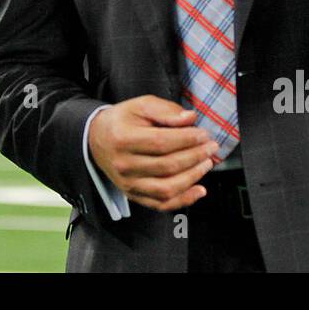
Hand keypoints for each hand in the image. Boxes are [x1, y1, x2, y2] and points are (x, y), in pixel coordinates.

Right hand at [87, 95, 218, 211]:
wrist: (97, 139)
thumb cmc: (122, 121)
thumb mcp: (140, 105)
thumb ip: (165, 110)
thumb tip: (189, 119)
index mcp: (123, 138)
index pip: (161, 142)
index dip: (186, 140)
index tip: (203, 134)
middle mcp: (124, 164)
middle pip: (166, 166)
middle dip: (195, 156)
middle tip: (211, 147)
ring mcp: (128, 183)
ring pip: (166, 188)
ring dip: (192, 178)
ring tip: (206, 164)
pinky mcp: (133, 195)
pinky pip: (161, 204)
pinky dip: (183, 200)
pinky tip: (199, 190)